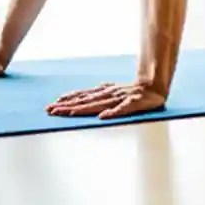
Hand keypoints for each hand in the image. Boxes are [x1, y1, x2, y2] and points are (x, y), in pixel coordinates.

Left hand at [46, 81, 165, 119]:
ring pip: (98, 105)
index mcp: (102, 92)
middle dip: (67, 106)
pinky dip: (113, 112)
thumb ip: (95, 95)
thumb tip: (77, 98)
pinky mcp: (133, 103)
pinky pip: (122, 109)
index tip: (51, 107)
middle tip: (51, 111)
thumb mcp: (109, 91)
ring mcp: (120, 98)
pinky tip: (103, 117)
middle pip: (84, 101)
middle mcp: (108, 94)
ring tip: (69, 113)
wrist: (153, 87)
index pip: (81, 97)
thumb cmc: (130, 92)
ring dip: (83, 109)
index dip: (66, 102)